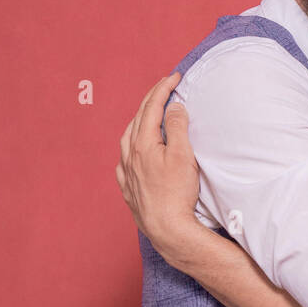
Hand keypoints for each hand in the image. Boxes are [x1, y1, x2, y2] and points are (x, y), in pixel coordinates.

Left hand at [116, 72, 200, 258]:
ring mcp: (126, 172)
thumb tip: (173, 107)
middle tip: (165, 87)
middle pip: (137, 118)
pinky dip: (132, 144)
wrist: (167, 229)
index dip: (163, 89)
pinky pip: (125, 158)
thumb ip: (176, 127)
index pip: (151, 107)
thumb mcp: (182, 155)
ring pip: (128, 137)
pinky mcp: (128, 188)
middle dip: (151, 100)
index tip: (175, 77)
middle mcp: (129, 155)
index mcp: (141, 143)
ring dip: (139, 120)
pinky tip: (135, 149)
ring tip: (150, 113)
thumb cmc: (177, 193)